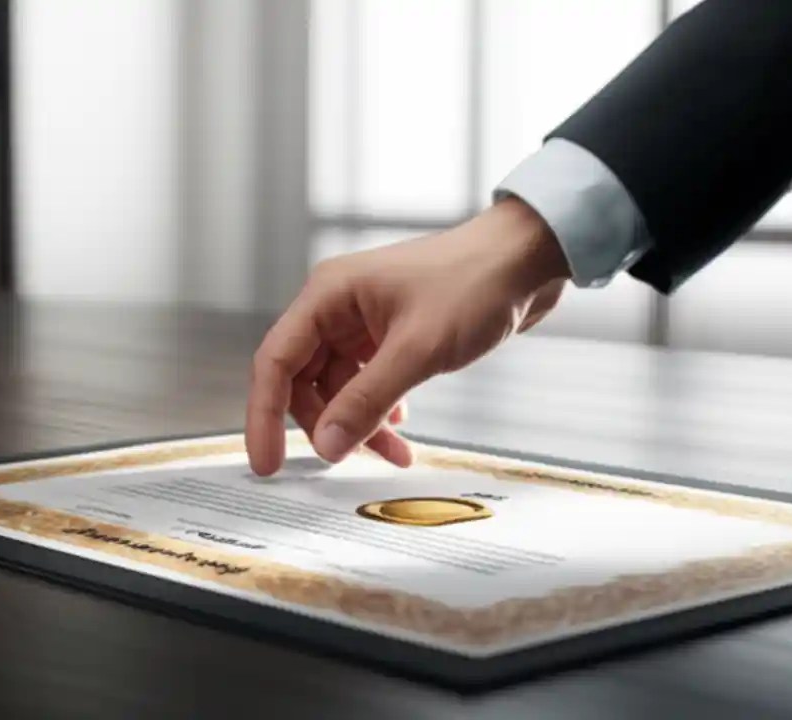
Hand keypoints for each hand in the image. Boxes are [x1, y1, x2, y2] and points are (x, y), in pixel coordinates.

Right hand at [245, 198, 570, 474]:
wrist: (527, 259)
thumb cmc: (475, 282)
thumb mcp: (418, 350)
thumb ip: (367, 401)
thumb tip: (327, 445)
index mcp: (328, 296)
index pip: (275, 363)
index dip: (264, 417)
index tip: (268, 464)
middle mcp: (337, 307)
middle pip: (303, 381)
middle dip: (327, 424)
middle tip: (350, 459)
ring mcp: (363, 321)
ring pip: (338, 388)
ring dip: (360, 423)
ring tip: (396, 452)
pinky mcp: (389, 334)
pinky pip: (367, 382)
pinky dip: (380, 410)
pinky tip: (404, 425)